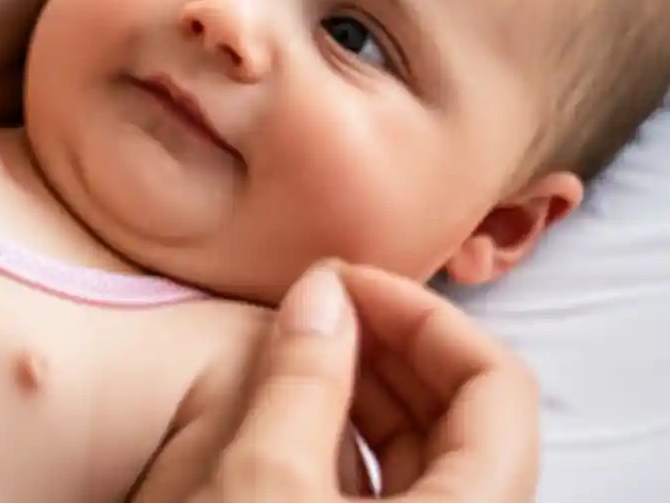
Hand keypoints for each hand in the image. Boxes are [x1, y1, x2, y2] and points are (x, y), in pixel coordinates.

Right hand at [191, 264, 538, 501]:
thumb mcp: (265, 483)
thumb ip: (301, 379)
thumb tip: (321, 290)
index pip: (498, 381)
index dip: (424, 314)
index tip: (346, 280)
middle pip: (469, 411)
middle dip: (393, 342)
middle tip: (320, 301)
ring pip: (430, 449)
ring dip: (371, 384)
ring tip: (305, 343)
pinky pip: (397, 484)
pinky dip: (355, 436)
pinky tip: (300, 410)